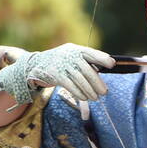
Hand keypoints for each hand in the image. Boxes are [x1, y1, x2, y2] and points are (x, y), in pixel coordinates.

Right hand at [0, 43, 114, 103]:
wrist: (34, 66)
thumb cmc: (59, 64)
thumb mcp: (71, 59)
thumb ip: (85, 63)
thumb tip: (102, 74)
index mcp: (74, 49)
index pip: (90, 52)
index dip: (102, 58)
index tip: (112, 64)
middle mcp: (68, 54)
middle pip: (86, 69)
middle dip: (97, 82)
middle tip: (104, 92)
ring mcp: (60, 64)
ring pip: (79, 79)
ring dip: (89, 90)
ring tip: (95, 98)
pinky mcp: (54, 74)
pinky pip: (70, 85)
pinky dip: (78, 92)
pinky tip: (84, 98)